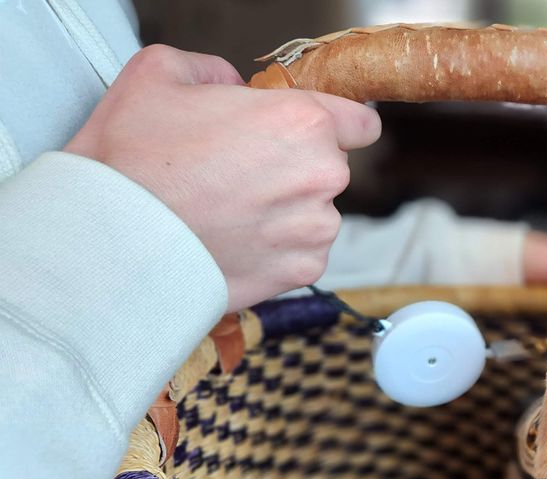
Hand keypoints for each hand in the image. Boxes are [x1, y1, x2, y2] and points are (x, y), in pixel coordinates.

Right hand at [65, 45, 380, 309]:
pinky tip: (233, 241)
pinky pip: (300, 253)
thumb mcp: (158, 76)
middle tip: (238, 174)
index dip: (336, 125)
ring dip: (285, 212)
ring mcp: (315, 228)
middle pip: (328, 167)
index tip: (312, 135)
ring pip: (314, 213)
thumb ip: (211, 70)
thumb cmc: (133, 160)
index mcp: (302, 121)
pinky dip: (275, 249)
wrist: (115, 240)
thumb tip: (231, 85)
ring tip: (228, 213)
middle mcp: (322, 175)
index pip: (360, 123)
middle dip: (294, 168)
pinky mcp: (303, 271)